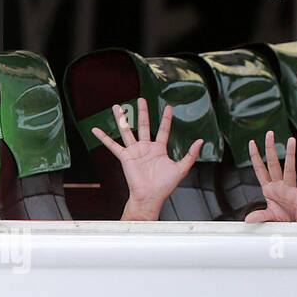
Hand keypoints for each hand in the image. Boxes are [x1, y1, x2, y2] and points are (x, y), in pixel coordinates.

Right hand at [91, 98, 203, 221]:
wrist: (151, 196)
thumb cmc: (165, 185)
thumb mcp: (182, 168)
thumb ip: (191, 154)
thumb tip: (201, 140)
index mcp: (159, 149)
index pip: (163, 130)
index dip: (166, 119)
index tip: (169, 107)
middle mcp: (146, 147)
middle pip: (144, 125)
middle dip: (143, 112)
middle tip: (141, 99)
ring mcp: (134, 151)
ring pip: (127, 131)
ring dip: (122, 119)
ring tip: (117, 106)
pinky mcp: (125, 157)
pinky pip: (112, 145)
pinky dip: (103, 137)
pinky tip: (95, 129)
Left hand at [245, 132, 296, 222]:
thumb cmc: (286, 219)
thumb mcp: (269, 217)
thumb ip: (259, 215)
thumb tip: (248, 219)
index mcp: (269, 189)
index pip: (260, 169)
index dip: (255, 157)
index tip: (252, 143)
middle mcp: (280, 186)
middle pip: (274, 164)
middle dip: (270, 149)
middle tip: (270, 134)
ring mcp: (290, 189)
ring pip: (289, 169)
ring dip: (290, 155)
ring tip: (290, 141)